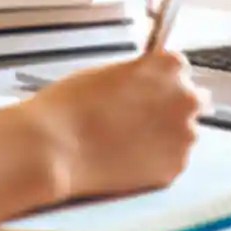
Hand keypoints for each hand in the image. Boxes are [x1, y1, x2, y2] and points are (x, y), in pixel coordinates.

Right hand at [0, 48, 210, 230]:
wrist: (41, 153)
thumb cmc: (54, 110)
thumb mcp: (93, 75)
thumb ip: (129, 75)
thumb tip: (151, 69)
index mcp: (162, 64)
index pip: (179, 64)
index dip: (155, 80)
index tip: (141, 91)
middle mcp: (180, 95)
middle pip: (188, 98)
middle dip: (163, 107)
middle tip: (125, 122)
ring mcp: (180, 132)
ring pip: (180, 131)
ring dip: (157, 135)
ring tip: (114, 143)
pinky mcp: (171, 167)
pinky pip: (170, 160)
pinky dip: (149, 161)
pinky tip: (117, 160)